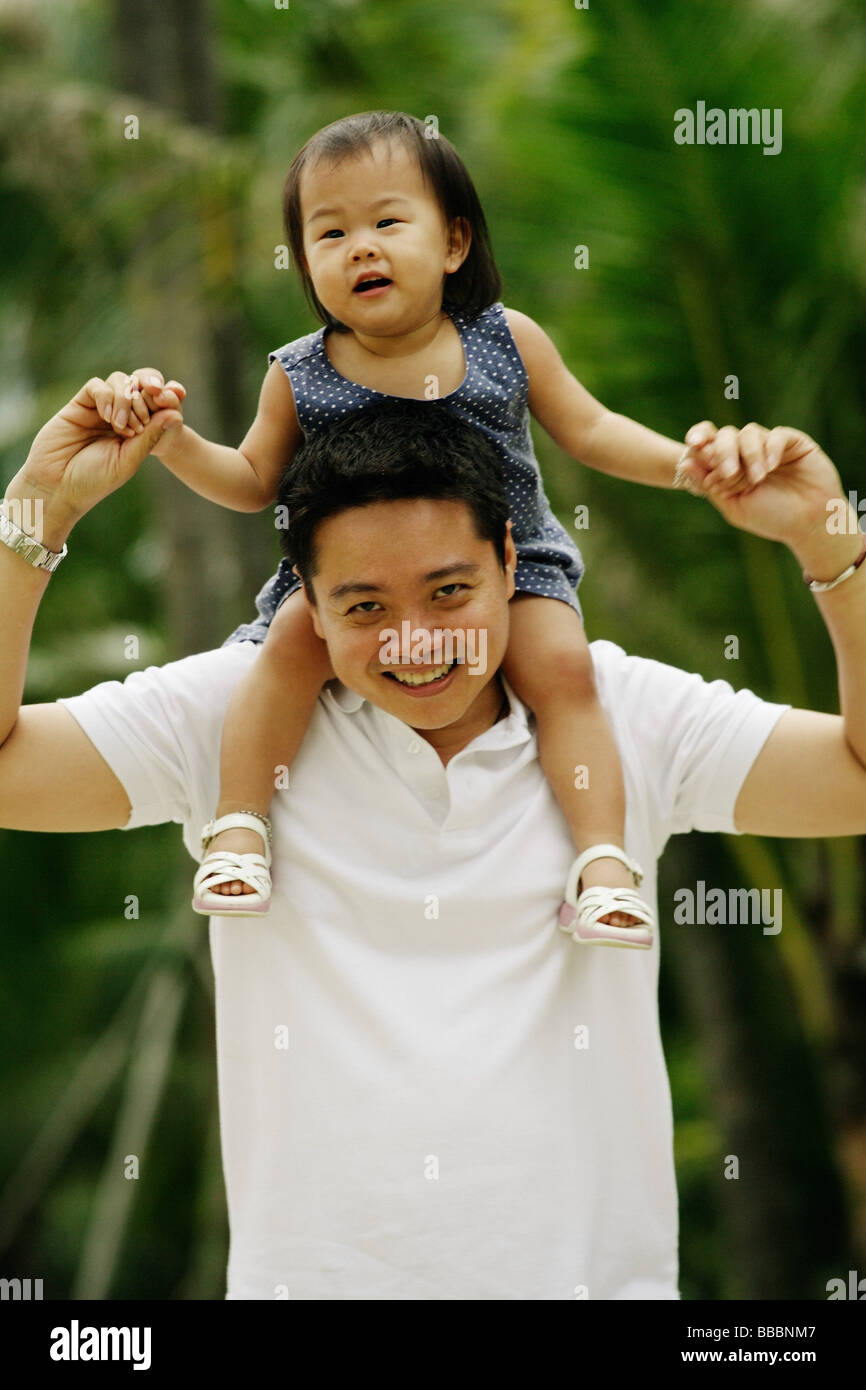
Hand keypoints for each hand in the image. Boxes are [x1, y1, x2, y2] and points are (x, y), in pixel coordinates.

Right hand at [8, 370, 183, 545]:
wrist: (58, 487)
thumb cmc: (94, 481)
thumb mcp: (129, 460)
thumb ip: (151, 436)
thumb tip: (176, 414)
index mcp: (134, 432)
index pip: (153, 404)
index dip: (162, 402)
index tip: (169, 409)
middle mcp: (117, 417)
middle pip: (138, 388)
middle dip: (145, 400)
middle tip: (139, 424)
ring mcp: (97, 410)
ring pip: (119, 382)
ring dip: (126, 399)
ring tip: (121, 426)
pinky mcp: (78, 405)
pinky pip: (96, 386)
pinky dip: (107, 396)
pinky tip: (108, 417)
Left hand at [678, 421, 847, 551]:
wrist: (809, 524)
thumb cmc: (772, 519)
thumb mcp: (734, 506)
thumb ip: (710, 485)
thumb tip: (684, 463)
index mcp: (729, 467)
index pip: (709, 444)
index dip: (699, 439)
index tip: (692, 445)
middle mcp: (747, 453)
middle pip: (726, 435)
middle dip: (722, 452)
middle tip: (727, 472)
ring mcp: (770, 445)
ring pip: (749, 434)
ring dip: (749, 456)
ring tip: (757, 479)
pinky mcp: (792, 442)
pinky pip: (776, 435)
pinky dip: (769, 449)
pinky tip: (769, 468)